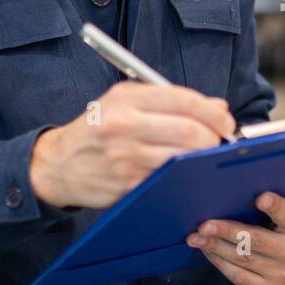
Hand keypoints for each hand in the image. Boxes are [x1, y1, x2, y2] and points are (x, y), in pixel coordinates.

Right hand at [30, 81, 235, 208]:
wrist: (58, 165)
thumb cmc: (98, 128)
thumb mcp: (125, 101)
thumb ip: (170, 100)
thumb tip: (217, 107)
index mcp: (126, 99)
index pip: (184, 100)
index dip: (213, 112)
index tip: (226, 121)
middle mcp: (124, 126)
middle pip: (188, 131)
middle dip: (213, 138)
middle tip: (219, 141)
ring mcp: (125, 158)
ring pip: (182, 158)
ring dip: (202, 158)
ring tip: (204, 155)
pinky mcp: (127, 185)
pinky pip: (169, 178)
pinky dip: (184, 175)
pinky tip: (186, 171)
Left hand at [186, 193, 284, 284]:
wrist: (280, 251)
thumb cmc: (270, 220)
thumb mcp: (274, 209)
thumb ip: (262, 199)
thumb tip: (229, 189)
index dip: (275, 206)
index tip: (259, 198)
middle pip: (258, 240)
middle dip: (227, 231)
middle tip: (204, 224)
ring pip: (243, 258)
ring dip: (215, 246)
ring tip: (195, 237)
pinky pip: (239, 276)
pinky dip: (219, 262)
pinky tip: (206, 250)